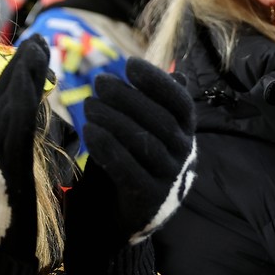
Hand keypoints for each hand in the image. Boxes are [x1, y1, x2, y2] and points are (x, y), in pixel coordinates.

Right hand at [0, 34, 49, 254]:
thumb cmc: (1, 235)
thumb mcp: (13, 188)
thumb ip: (20, 161)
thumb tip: (41, 141)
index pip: (2, 107)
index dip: (17, 78)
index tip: (33, 53)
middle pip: (0, 98)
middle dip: (19, 67)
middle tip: (37, 40)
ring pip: (4, 107)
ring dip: (21, 76)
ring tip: (38, 49)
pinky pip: (8, 128)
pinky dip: (17, 104)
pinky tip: (30, 85)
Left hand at [81, 58, 195, 243]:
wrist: (121, 210)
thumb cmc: (133, 157)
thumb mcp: (145, 127)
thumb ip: (155, 103)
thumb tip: (179, 75)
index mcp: (185, 131)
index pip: (180, 102)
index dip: (157, 81)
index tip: (129, 64)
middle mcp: (184, 153)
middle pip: (160, 119)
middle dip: (127, 96)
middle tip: (98, 81)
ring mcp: (169, 178)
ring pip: (144, 142)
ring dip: (114, 119)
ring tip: (89, 105)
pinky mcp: (149, 198)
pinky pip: (128, 169)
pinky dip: (108, 148)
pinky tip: (89, 131)